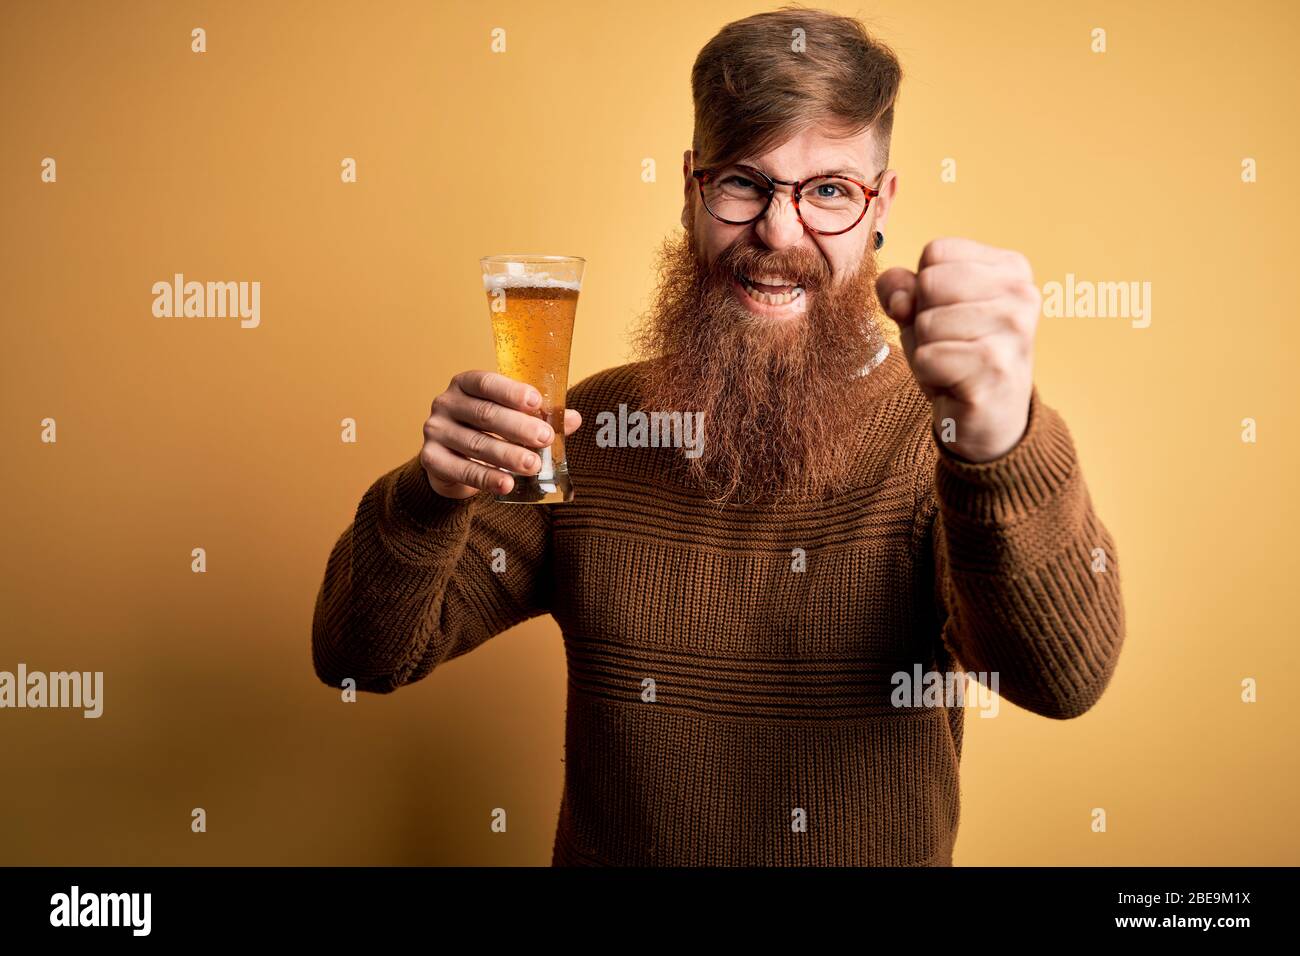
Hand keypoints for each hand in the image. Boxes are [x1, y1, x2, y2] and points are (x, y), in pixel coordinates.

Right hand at [420, 370, 582, 498]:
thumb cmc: (487, 431)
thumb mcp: (511, 419)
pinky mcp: (430, 459)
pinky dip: (487, 478)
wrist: (452, 462)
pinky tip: (507, 484)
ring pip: (476, 444)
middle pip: (484, 414)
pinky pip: (462, 470)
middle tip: (545, 438)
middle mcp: (446, 403)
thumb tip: (573, 419)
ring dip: (507, 455)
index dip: (511, 392)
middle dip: (518, 428)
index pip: (486, 382)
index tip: (536, 402)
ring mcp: (435, 431)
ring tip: (533, 465)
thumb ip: (539, 417)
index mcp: (466, 384)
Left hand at [876, 237, 1038, 462]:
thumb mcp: (925, 313)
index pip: (936, 252)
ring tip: (953, 365)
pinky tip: (954, 384)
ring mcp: (1013, 331)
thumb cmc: (957, 357)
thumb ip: (901, 289)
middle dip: (923, 319)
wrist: (990, 422)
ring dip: (926, 350)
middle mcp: (1022, 294)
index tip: (949, 315)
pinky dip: (929, 375)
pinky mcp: (995, 368)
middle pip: (929, 283)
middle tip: (950, 345)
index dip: (925, 288)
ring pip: (927, 322)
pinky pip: (927, 357)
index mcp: (1011, 269)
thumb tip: (898, 294)